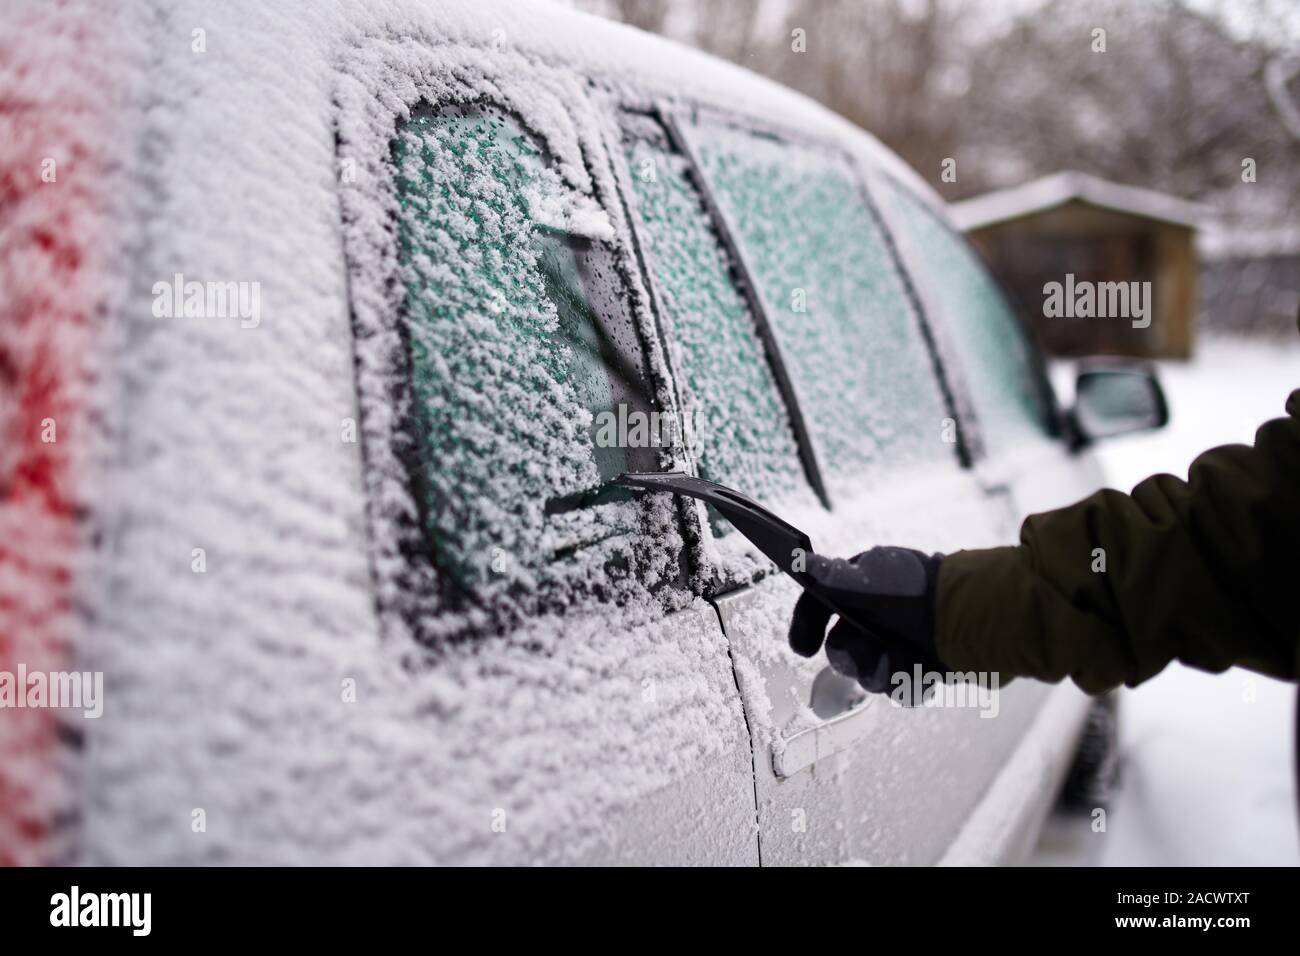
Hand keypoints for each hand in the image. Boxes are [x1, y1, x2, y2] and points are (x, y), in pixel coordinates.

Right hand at [788, 546, 946, 692]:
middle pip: (842, 649)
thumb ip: (831, 577)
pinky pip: (901, 689)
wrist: (978, 617)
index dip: (807, 626)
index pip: (819, 606)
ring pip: (871, 674)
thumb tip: (800, 559)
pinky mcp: (922, 667)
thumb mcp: (870, 580)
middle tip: (871, 652)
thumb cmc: (919, 593)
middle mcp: (877, 614)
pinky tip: (926, 670)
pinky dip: (912, 682)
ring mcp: (900, 642)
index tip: (804, 649)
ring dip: (886, 671)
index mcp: (861, 587)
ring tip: (908, 658)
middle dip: (854, 656)